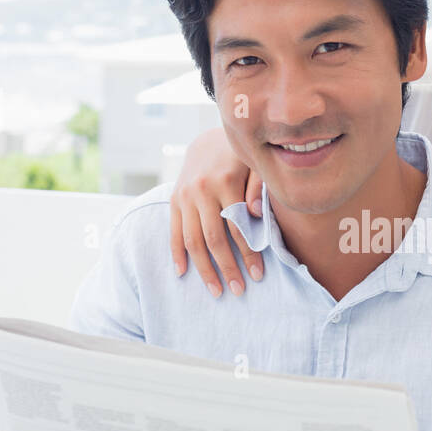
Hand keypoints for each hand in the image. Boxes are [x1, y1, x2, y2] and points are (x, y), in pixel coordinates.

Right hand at [168, 127, 265, 296]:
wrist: (209, 140)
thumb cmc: (240, 157)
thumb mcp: (254, 164)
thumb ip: (258, 187)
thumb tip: (255, 214)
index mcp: (225, 182)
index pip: (238, 227)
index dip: (249, 253)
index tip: (258, 275)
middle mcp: (201, 191)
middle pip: (214, 239)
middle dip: (227, 267)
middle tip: (238, 290)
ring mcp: (185, 196)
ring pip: (193, 240)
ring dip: (204, 269)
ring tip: (216, 290)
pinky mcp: (174, 200)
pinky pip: (173, 231)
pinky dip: (177, 254)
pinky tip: (182, 273)